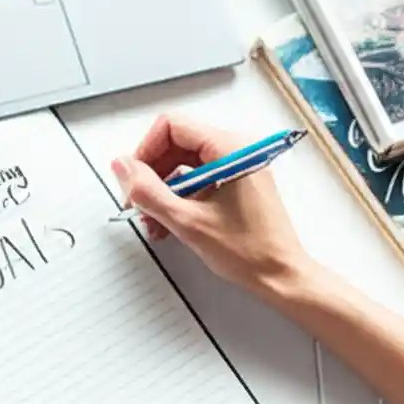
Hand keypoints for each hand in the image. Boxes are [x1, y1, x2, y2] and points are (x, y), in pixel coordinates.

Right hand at [110, 115, 319, 300]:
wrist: (281, 277)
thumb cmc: (249, 252)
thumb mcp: (187, 221)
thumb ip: (148, 191)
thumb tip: (122, 166)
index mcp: (229, 149)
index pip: (172, 127)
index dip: (145, 150)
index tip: (133, 177)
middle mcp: (236, 151)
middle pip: (176, 144)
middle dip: (152, 174)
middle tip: (137, 202)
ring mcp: (237, 167)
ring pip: (184, 164)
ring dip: (163, 190)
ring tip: (153, 221)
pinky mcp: (237, 183)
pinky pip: (198, 180)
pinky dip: (179, 198)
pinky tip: (169, 223)